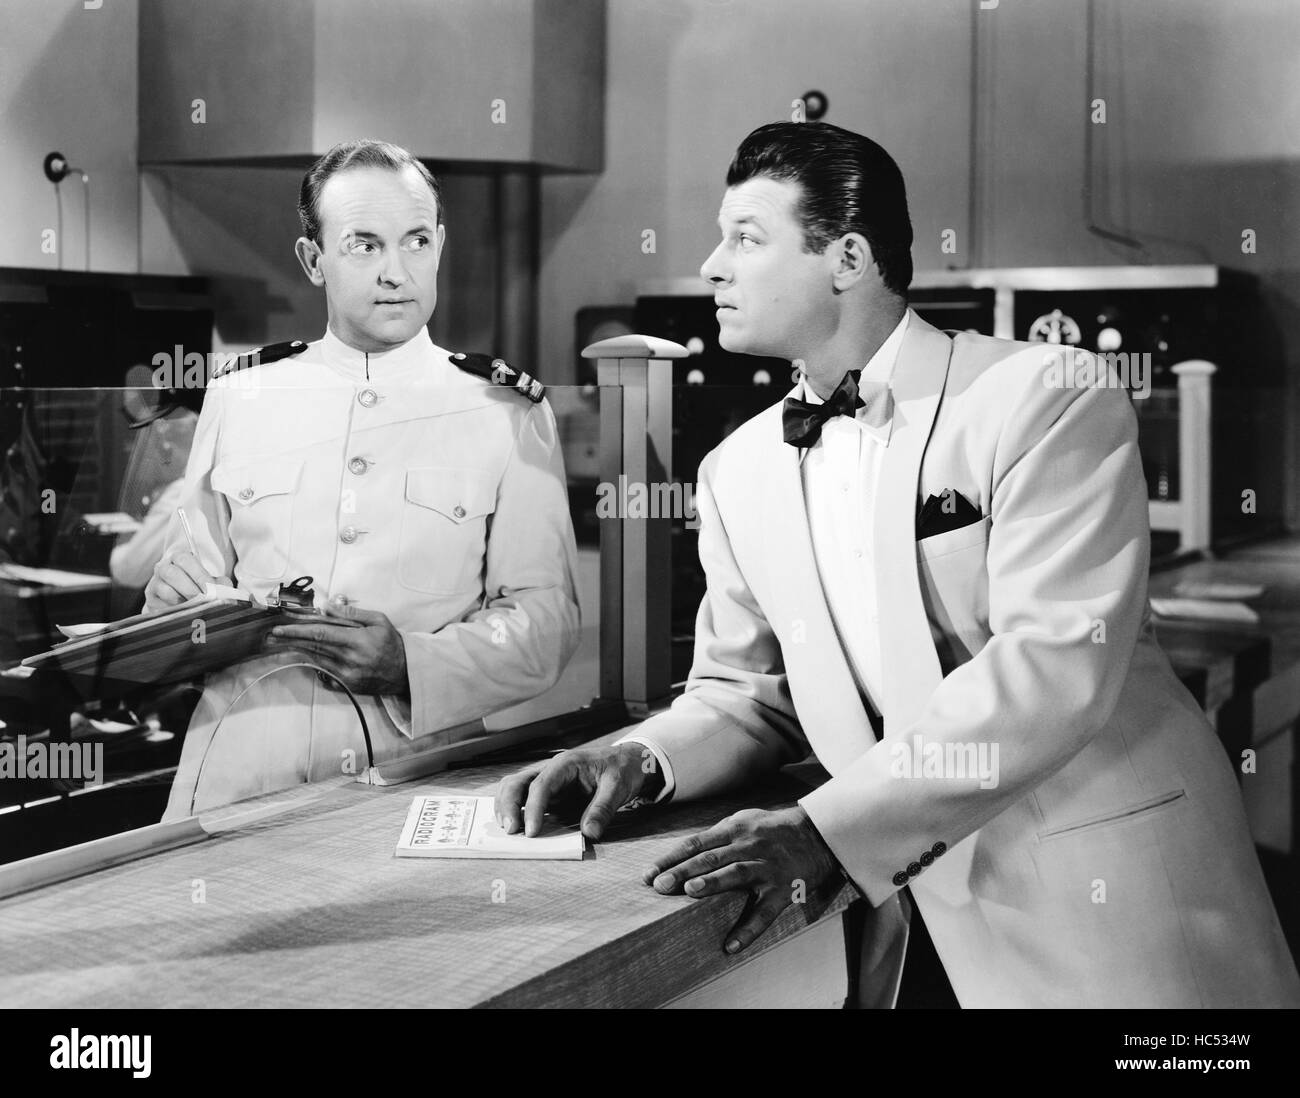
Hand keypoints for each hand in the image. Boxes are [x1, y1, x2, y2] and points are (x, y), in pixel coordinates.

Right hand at [144, 551, 217, 610]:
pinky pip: (159, 606)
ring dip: (182, 601)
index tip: (211, 588)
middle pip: (172, 574)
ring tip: (196, 608)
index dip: (199, 575)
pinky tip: (185, 615)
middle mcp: (163, 568)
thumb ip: (220, 583)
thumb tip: (224, 592)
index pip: (185, 559)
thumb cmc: (199, 586)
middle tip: (203, 600)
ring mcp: (154, 584)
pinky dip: (174, 611)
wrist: (182, 598)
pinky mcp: (150, 600)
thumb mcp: (211, 581)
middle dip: (190, 589)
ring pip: (164, 590)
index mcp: (178, 558)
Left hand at [263, 601, 408, 695]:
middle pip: (312, 647)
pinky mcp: (346, 686)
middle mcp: (349, 659)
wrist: (405, 672)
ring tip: (284, 643)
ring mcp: (346, 675)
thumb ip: (352, 613)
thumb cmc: (391, 643)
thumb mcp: (378, 620)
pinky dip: (315, 665)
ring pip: (315, 660)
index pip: (320, 634)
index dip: (297, 630)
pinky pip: (323, 675)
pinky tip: (310, 657)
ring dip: (298, 651)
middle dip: (290, 639)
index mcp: (357, 640)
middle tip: (272, 635)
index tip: (279, 628)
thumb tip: (328, 608)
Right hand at [495, 741, 663, 840]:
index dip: (533, 809)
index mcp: (566, 763)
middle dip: (509, 806)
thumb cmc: (622, 769)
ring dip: (506, 807)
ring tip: (509, 830)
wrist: (628, 761)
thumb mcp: (618, 787)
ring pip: (514, 787)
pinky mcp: (548, 792)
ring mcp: (547, 780)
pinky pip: (522, 797)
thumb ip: (603, 809)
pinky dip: (513, 810)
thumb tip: (590, 833)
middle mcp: (550, 769)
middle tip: (511, 832)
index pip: (540, 785)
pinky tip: (515, 826)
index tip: (532, 832)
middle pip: (516, 782)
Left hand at [644, 806, 840, 954]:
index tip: (648, 873)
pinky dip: (749, 930)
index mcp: (735, 829)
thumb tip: (684, 850)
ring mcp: (767, 867)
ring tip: (690, 891)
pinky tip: (731, 945)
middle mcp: (749, 845)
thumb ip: (717, 834)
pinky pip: (765, 912)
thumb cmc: (773, 829)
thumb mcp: (745, 821)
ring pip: (737, 873)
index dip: (671, 857)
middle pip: (711, 857)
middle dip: (683, 871)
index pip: (696, 843)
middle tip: (659, 884)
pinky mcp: (783, 889)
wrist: (818, 834)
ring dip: (713, 882)